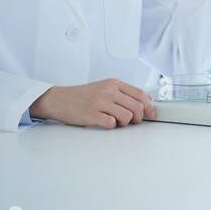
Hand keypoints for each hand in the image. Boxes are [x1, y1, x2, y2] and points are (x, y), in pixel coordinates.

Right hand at [29, 79, 156, 127]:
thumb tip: (147, 99)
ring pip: (127, 116)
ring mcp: (99, 102)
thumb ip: (124, 92)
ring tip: (116, 122)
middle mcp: (108, 91)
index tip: (152, 114)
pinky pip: (112, 124)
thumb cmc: (82, 95)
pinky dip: (112, 126)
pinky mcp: (91, 115)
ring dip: (125, 123)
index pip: (140, 94)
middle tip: (133, 122)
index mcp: (113, 83)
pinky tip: (105, 123)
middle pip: (136, 106)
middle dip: (139, 117)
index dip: (149, 106)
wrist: (58, 99)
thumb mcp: (104, 87)